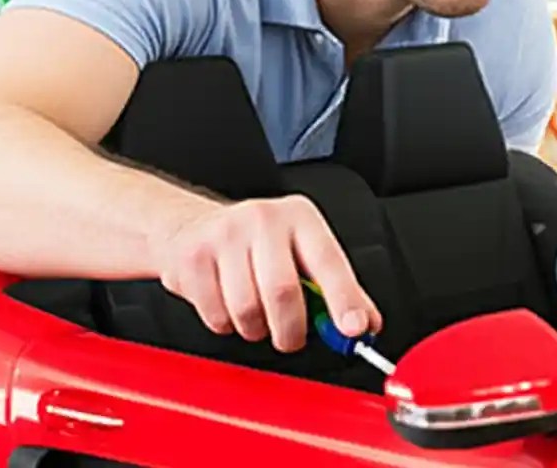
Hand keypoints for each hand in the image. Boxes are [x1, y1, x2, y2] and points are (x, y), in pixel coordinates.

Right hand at [151, 195, 380, 352]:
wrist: (191, 227)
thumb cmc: (257, 244)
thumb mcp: (303, 253)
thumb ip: (337, 289)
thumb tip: (366, 324)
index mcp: (300, 217)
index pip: (328, 262)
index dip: (344, 299)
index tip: (353, 329)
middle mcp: (263, 219)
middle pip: (283, 292)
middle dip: (290, 330)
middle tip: (290, 338)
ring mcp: (224, 235)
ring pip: (247, 310)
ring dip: (255, 329)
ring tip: (256, 316)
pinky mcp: (193, 257)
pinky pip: (216, 315)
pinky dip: (226, 325)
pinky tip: (227, 306)